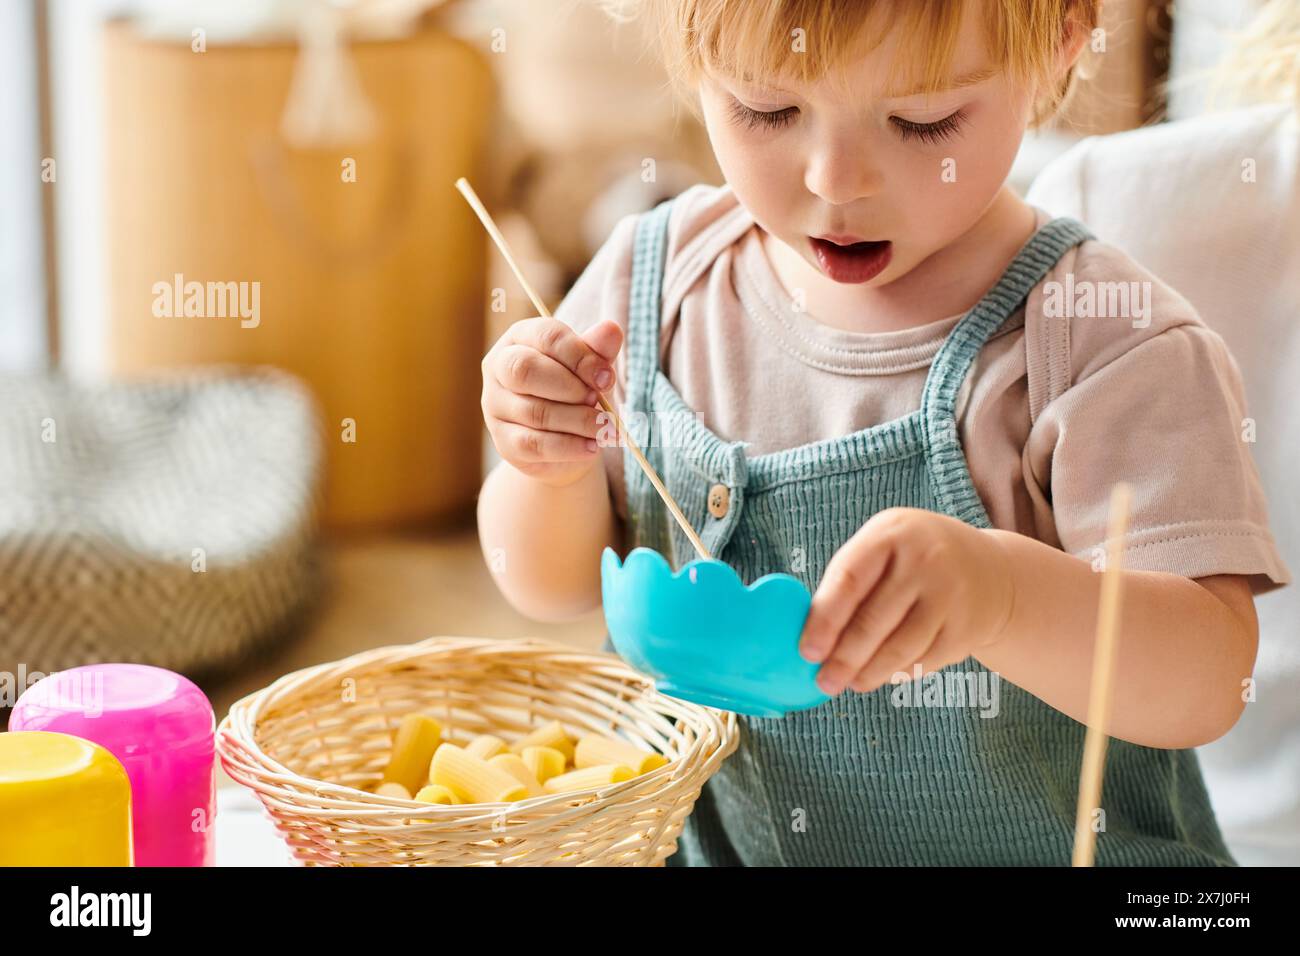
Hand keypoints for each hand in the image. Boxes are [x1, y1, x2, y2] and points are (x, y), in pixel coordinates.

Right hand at [481, 317, 622, 487]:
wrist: (567, 440)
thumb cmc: (576, 391)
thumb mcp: (589, 368)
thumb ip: (598, 350)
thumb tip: (611, 329)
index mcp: (520, 337)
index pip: (546, 336)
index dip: (579, 356)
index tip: (607, 377)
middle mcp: (499, 368)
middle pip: (525, 369)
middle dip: (570, 386)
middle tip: (597, 399)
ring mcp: (496, 406)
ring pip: (535, 411)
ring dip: (578, 420)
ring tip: (605, 427)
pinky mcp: (503, 441)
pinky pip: (534, 444)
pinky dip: (569, 447)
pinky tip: (592, 447)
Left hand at [798, 507, 1015, 695]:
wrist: (990, 571)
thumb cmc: (914, 561)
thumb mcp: (884, 550)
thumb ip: (849, 583)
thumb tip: (813, 638)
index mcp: (891, 533)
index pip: (849, 580)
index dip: (824, 620)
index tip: (807, 651)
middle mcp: (925, 560)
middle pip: (873, 621)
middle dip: (843, 658)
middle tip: (824, 681)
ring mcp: (950, 595)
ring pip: (899, 648)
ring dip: (868, 673)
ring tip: (849, 683)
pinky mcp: (967, 628)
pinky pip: (922, 660)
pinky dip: (896, 673)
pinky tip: (881, 675)